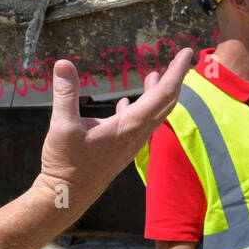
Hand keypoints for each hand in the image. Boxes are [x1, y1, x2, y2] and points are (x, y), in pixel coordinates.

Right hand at [35, 51, 191, 213]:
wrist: (67, 196)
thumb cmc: (66, 163)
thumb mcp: (62, 124)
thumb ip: (65, 93)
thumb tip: (63, 63)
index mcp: (129, 126)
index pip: (163, 94)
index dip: (176, 71)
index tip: (187, 52)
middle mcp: (136, 135)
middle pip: (166, 103)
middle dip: (174, 79)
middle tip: (180, 59)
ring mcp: (130, 144)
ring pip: (153, 115)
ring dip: (157, 94)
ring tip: (155, 76)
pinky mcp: (121, 150)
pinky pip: (139, 125)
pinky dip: (140, 109)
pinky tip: (125, 103)